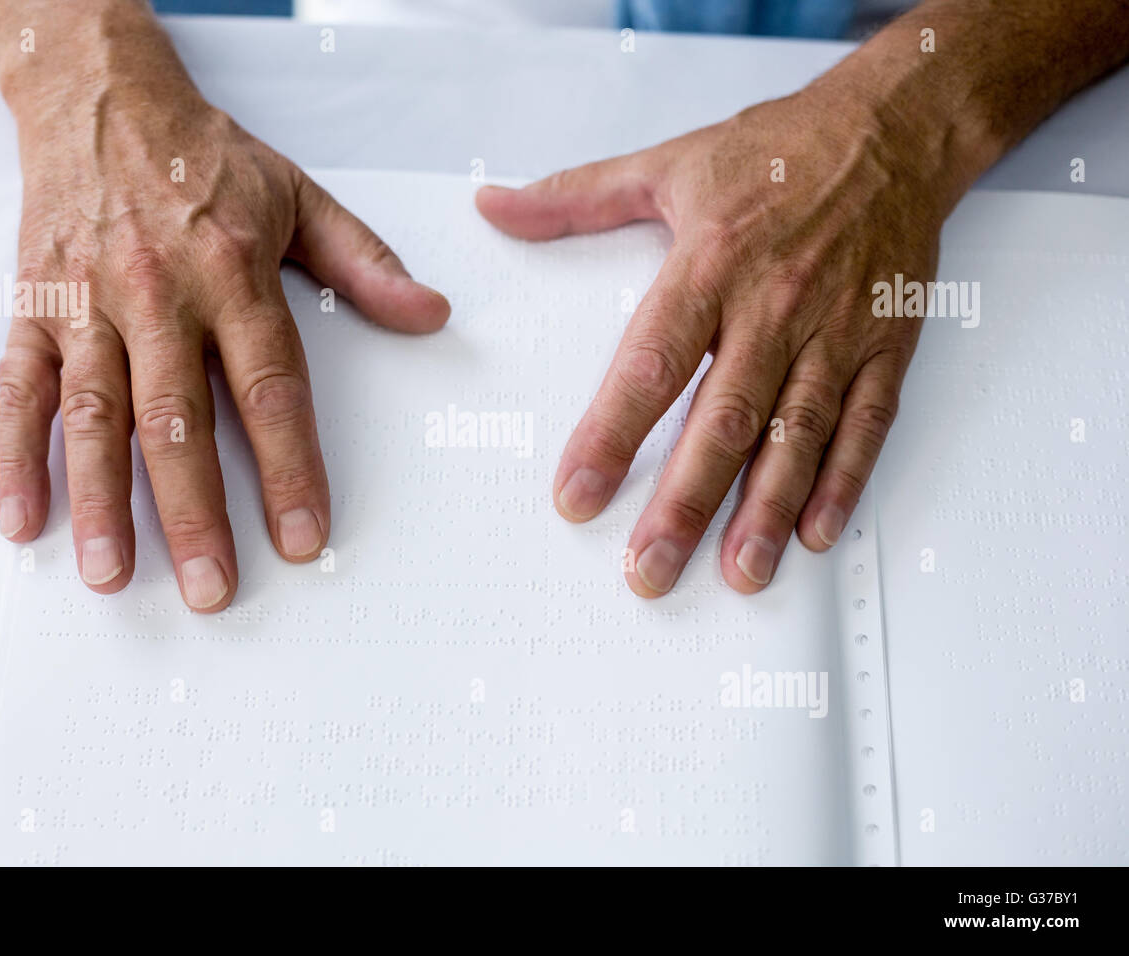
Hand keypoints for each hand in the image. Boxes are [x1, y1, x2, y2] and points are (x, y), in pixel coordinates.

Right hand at [0, 79, 448, 611]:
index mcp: (232, 274)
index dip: (290, 468)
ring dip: (100, 501)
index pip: (268, 387)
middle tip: (212, 589)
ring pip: (93, 415)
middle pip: (177, 420)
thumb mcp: (299, 196)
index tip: (304, 537)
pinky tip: (24, 519)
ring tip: (112, 575)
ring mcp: (87, 304)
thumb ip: (365, 263)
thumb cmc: (206, 156)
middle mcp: (157, 295)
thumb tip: (431, 314)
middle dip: (195, 512)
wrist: (100, 96)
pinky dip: (15, 455)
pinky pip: (19, 389)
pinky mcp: (33, 307)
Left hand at [477, 87, 943, 596]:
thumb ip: (574, 197)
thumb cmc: (776, 151)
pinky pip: (866, 424)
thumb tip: (494, 206)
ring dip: (765, 510)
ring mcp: (835, 332)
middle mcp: (774, 305)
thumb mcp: (666, 163)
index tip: (575, 496)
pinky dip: (843, 481)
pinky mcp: (886, 346)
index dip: (611, 436)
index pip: (651, 364)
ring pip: (796, 435)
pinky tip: (813, 532)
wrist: (893, 128)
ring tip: (737, 574)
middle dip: (685, 503)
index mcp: (710, 264)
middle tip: (649, 570)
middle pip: (723, 419)